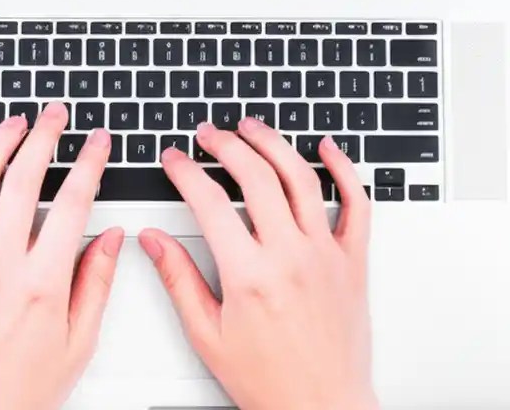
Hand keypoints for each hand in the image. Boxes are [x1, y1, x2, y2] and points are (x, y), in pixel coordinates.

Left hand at [0, 103, 122, 409]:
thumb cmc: (22, 390)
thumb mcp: (79, 343)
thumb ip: (96, 284)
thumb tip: (112, 238)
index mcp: (42, 282)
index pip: (72, 202)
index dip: (88, 163)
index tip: (97, 142)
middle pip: (23, 181)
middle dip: (43, 137)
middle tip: (55, 114)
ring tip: (14, 123)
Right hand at [140, 119, 377, 409]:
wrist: (323, 406)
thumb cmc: (269, 381)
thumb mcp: (207, 335)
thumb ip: (178, 280)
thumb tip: (154, 240)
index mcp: (250, 275)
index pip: (211, 202)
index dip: (187, 172)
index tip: (175, 159)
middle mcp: (291, 257)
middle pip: (256, 176)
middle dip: (227, 145)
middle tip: (209, 134)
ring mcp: (326, 254)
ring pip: (302, 178)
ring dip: (274, 144)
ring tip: (252, 128)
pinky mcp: (353, 261)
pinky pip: (356, 204)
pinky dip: (343, 169)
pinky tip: (326, 149)